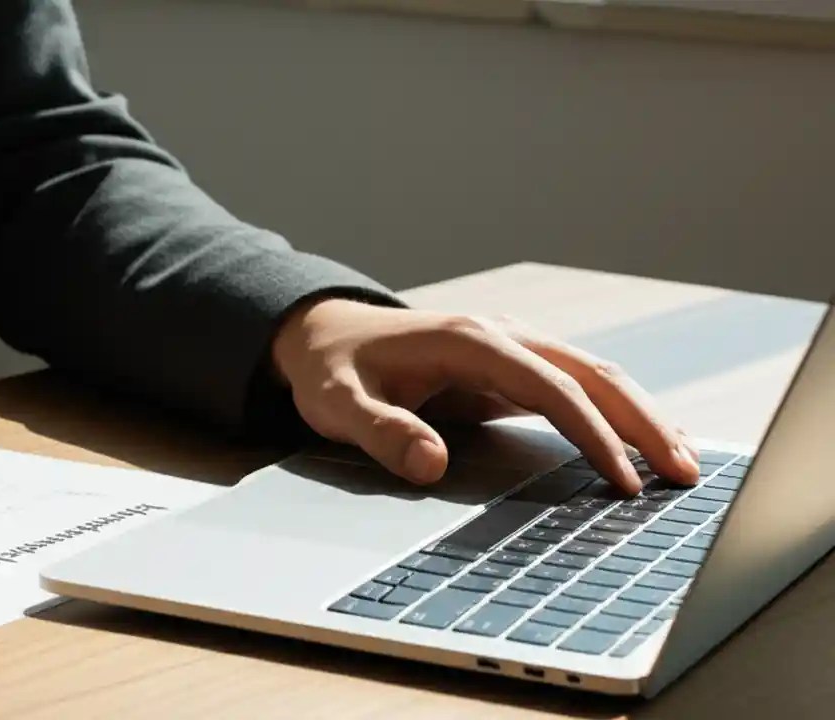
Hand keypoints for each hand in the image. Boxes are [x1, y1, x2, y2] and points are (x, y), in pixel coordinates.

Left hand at [271, 299, 698, 493]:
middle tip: (684, 474)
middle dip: (641, 421)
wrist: (327, 336)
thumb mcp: (339, 405)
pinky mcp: (510, 369)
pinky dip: (613, 413)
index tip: (620, 479)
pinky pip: (575, 388)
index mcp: (468, 341)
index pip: (548, 387)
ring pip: (593, 376)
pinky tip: (639, 443)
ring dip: (639, 415)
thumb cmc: (334, 371)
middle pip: (590, 373)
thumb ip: (382, 432)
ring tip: (681, 464)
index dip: (589, 433)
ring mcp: (510, 349)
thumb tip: (432, 464)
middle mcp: (500, 336)